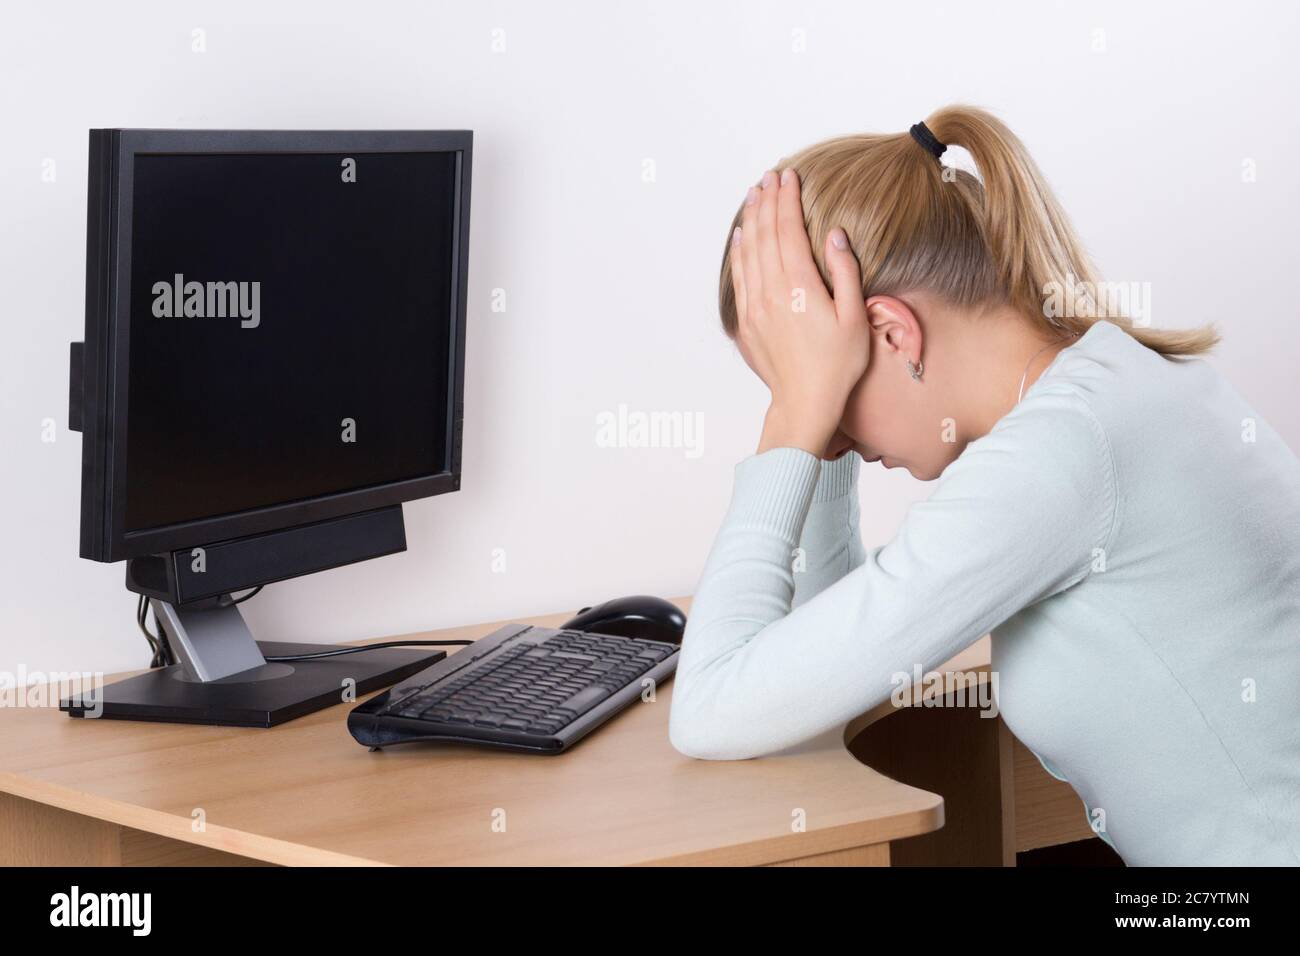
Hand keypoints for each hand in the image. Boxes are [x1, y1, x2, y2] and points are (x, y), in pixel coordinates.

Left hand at [731, 168, 869, 457]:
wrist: (804, 402)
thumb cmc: (837, 364)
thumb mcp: (854, 317)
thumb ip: (844, 272)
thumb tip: (833, 235)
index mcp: (801, 286)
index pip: (789, 230)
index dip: (788, 200)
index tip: (788, 177)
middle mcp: (772, 291)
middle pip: (765, 234)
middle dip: (767, 201)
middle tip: (770, 177)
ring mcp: (755, 306)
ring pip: (749, 251)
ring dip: (752, 219)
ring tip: (755, 195)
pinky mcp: (746, 320)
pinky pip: (739, 275)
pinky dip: (739, 250)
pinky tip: (742, 234)